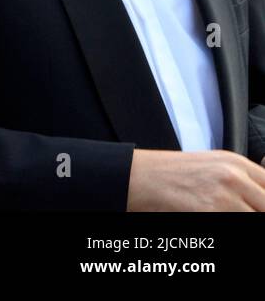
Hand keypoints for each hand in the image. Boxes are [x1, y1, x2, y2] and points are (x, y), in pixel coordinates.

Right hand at [127, 149, 264, 210]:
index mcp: (237, 163)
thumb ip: (240, 182)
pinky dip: (231, 225)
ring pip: (256, 216)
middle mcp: (235, 176)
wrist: (137, 177)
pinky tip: (209, 217)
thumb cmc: (167, 175)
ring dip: (244, 218)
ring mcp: (225, 194)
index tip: (256, 207)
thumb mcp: (210, 168)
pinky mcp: (212, 211)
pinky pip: (238, 223)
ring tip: (222, 215)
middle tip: (239, 213)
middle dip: (257, 213)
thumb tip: (258, 199)